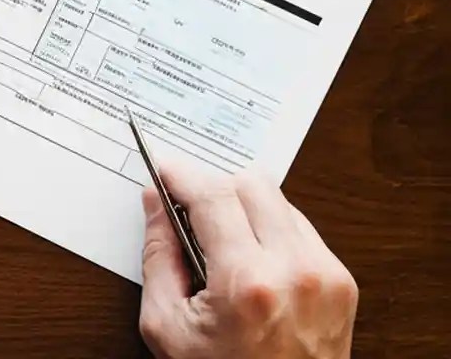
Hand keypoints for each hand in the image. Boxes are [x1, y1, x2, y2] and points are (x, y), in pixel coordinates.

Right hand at [139, 163, 357, 358]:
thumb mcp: (167, 325)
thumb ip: (157, 256)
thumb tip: (154, 204)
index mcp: (246, 282)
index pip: (213, 195)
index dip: (183, 175)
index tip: (165, 170)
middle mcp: (294, 269)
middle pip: (251, 183)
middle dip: (214, 187)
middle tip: (190, 209)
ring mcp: (325, 273)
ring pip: (278, 199)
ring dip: (244, 207)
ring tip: (222, 242)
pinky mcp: (341, 279)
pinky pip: (300, 227)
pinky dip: (271, 229)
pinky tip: (251, 257)